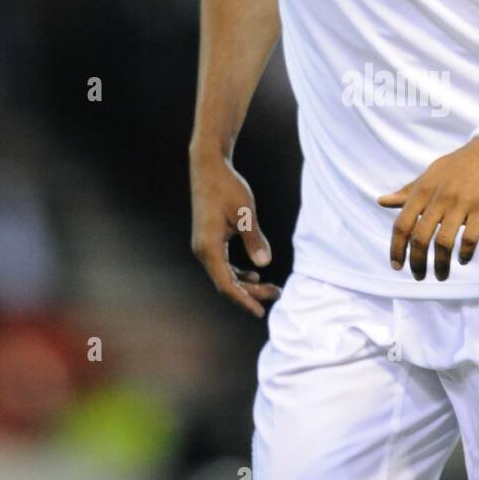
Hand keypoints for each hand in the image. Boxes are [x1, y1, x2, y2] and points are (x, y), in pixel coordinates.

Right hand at [189, 153, 281, 316]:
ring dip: (245, 284)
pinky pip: (222, 265)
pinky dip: (238, 273)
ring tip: (270, 287)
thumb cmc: (227, 187)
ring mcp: (203, 246)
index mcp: (208, 247)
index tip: (261, 311)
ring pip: (224, 275)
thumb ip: (254, 239)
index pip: (226, 284)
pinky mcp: (208, 240)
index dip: (244, 300)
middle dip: (250, 293)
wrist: (209, 167)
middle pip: (226, 283)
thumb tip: (263, 264)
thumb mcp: (245, 212)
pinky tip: (253, 274)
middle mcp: (202, 251)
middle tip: (276, 293)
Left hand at [377, 136, 478, 280]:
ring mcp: (461, 203)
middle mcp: (439, 197)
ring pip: (444, 243)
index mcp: (423, 190)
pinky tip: (463, 260)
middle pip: (420, 238)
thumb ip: (407, 192)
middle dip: (416, 262)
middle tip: (419, 276)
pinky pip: (471, 238)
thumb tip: (380, 201)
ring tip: (441, 275)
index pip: (402, 225)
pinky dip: (465, 254)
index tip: (397, 266)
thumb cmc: (459, 165)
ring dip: (440, 265)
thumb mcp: (430, 174)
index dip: (396, 248)